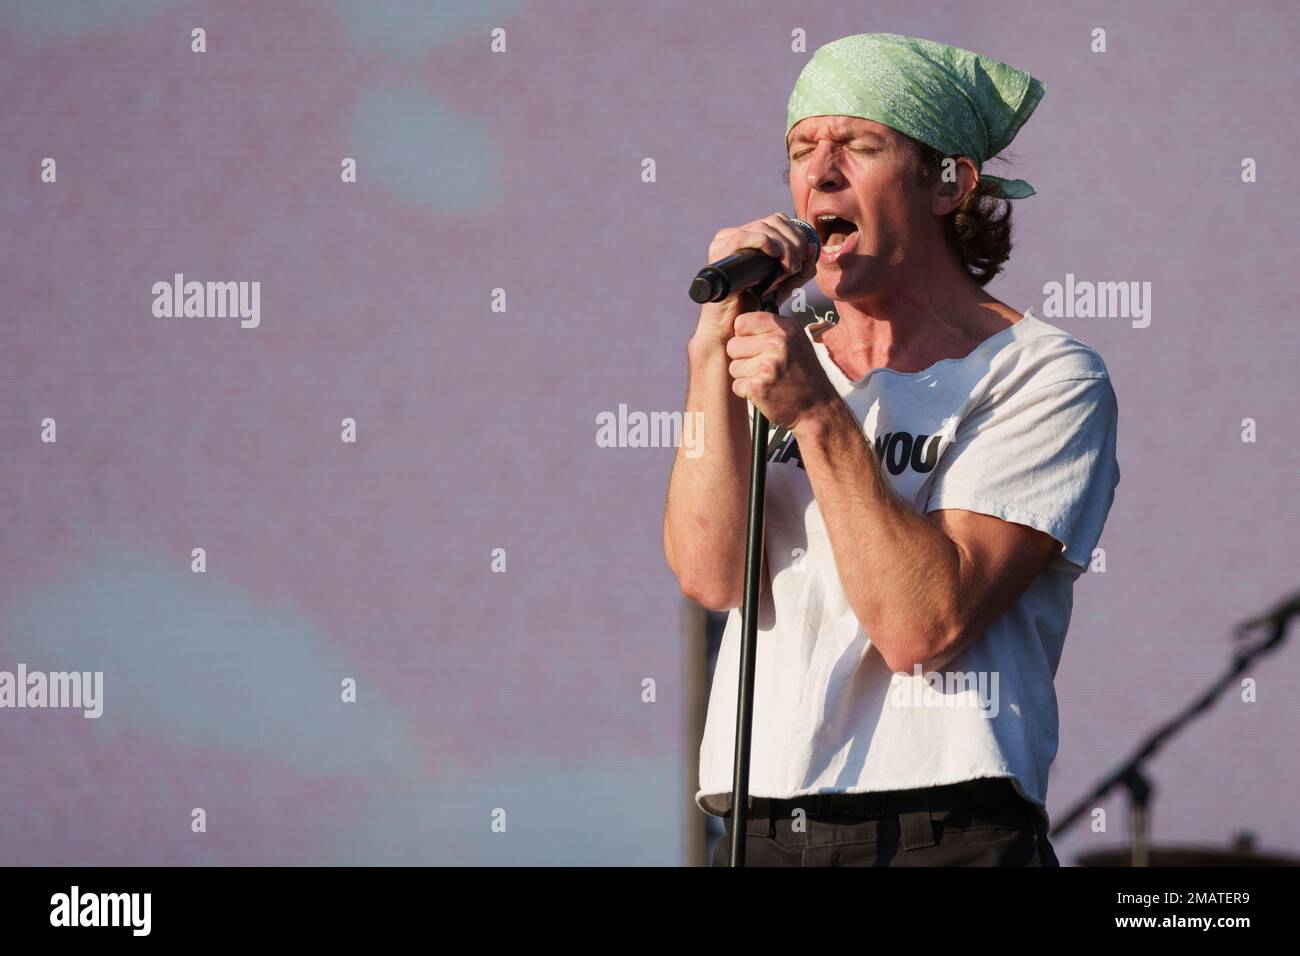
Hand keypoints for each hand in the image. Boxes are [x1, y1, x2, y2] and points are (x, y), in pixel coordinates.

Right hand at [693, 212, 819, 349]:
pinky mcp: (719, 252)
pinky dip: (764, 242)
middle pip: (774, 221)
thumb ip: (803, 267)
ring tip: (787, 269)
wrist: (734, 325)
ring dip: (784, 246)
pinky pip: (743, 236)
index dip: (797, 235)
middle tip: (796, 267)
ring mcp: (725, 241)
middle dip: (793, 242)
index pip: (779, 221)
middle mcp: (736, 235)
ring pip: (763, 227)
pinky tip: (774, 255)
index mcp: (750, 237)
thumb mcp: (787, 283)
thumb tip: (812, 245)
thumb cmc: (757, 305)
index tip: (802, 259)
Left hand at [725, 309, 838, 431]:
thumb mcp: (796, 342)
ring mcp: (767, 365)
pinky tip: (766, 392)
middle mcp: (777, 344)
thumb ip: (771, 330)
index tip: (755, 346)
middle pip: (733, 345)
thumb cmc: (804, 375)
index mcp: (786, 328)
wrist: (818, 408)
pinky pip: (737, 385)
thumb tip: (739, 325)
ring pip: (734, 367)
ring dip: (746, 376)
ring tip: (768, 380)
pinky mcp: (759, 387)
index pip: (741, 322)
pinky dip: (747, 392)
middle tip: (764, 367)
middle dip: (743, 358)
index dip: (744, 336)